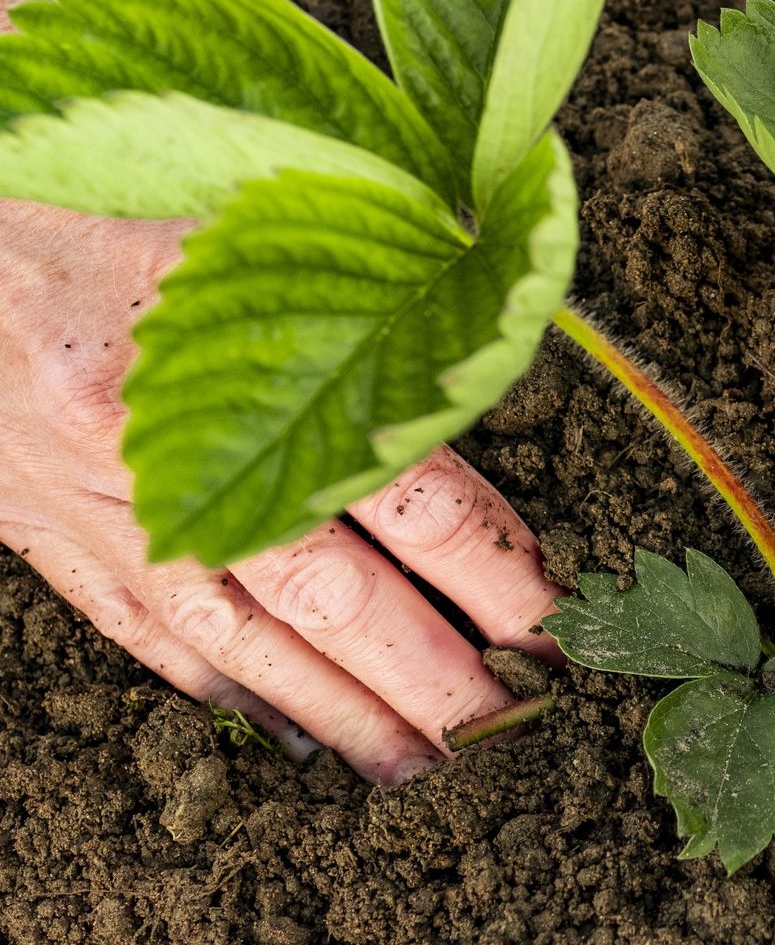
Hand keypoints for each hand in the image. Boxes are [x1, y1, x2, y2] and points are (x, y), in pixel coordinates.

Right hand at [0, 0, 560, 784]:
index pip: (408, 490)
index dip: (490, 567)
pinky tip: (282, 726)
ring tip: (416, 768)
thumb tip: (486, 338)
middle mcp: (164, 450)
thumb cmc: (106, 176)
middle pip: (330, 596)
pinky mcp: (40, 529)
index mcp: (237, 352)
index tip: (552, 618)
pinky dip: (219, 686)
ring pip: (238, 640)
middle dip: (429, 677)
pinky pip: (139, 629)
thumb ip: (369, 275)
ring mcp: (93, 504)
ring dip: (338, 713)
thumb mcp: (253, 199)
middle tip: (508, 730)